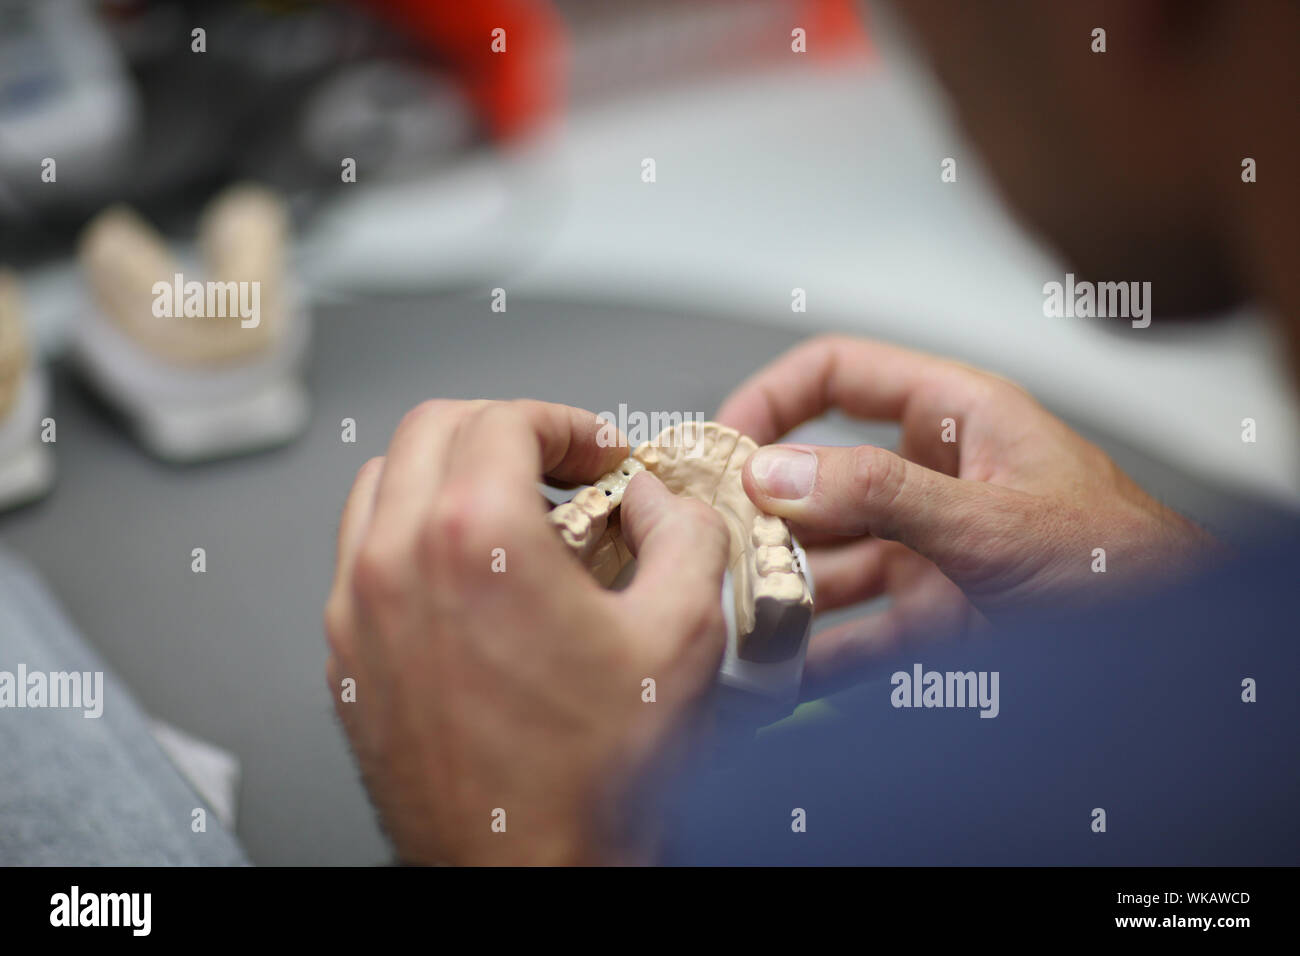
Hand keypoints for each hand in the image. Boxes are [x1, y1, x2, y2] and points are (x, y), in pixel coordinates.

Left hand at [324, 399, 729, 864]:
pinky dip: (412, 536)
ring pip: (383, 484)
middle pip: (433, 430)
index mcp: (475, 537)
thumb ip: (685, 532)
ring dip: (449, 476)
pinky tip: (468, 581)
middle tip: (560, 470)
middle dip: (506, 432)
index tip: (600, 455)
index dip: (568, 423)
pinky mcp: (346, 659)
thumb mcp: (685, 632)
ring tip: (511, 516)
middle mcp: (396, 562)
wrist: (531, 874)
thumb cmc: (595, 778)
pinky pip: (362, 556)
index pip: (505, 418)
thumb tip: (659, 500)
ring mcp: (358, 612)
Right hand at [716, 335, 1218, 695]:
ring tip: (734, 616)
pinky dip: (818, 654)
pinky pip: (857, 633)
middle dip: (762, 513)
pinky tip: (780, 674)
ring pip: (828, 560)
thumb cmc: (1127, 563)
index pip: (840, 375)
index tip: (722, 443)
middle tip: (710, 544)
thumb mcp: (995, 521)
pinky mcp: (934, 617)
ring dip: (782, 589)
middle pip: (818, 479)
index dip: (774, 397)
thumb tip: (777, 474)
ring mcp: (928, 550)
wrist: (1184, 651)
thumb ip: (883, 496)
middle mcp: (931, 479)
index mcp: (954, 418)